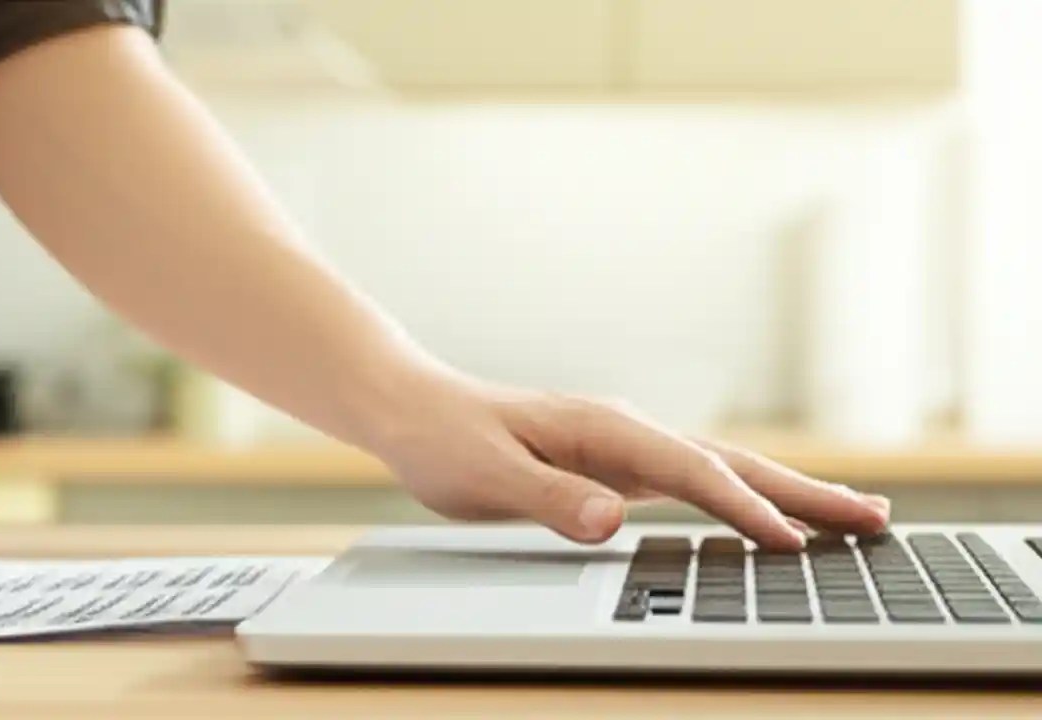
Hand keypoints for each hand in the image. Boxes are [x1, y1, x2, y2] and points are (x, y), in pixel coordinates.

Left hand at [371, 374, 889, 550]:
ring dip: (786, 491)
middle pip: (730, 462)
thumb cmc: (445, 440)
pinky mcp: (613, 461)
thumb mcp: (485, 477)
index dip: (744, 510)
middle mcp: (624, 430)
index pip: (691, 472)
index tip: (793, 544)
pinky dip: (742, 495)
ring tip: (849, 514)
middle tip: (874, 519)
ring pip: (722, 468)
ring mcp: (623, 443)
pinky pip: (694, 480)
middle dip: (803, 493)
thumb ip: (549, 499)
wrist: (415, 408)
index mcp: (603, 429)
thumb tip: (609, 519)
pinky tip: (761, 512)